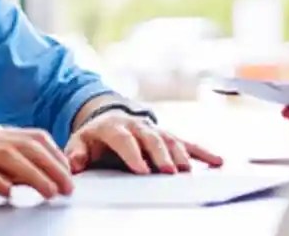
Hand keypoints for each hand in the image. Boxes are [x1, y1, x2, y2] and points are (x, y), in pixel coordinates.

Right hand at [0, 128, 73, 199]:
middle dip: (53, 166)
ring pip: (8, 156)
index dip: (55, 154)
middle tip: (69, 188)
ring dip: (34, 174)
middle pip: (27, 145)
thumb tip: (25, 179)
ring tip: (49, 191)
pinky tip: (9, 192)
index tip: (70, 174)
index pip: (33, 137)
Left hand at [64, 111, 223, 174]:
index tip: (141, 170)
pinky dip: (202, 152)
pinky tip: (216, 161)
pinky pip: (188, 143)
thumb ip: (77, 154)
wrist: (109, 117)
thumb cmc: (95, 135)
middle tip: (169, 171)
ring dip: (181, 155)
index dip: (133, 154)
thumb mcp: (80, 141)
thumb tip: (73, 166)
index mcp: (115, 127)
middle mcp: (138, 127)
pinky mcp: (168, 136)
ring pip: (171, 140)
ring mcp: (155, 130)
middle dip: (161, 155)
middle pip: (152, 140)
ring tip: (188, 171)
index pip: (124, 140)